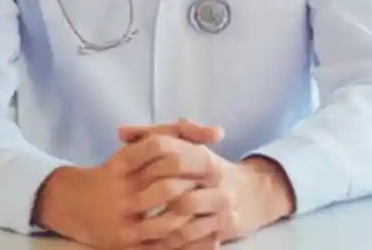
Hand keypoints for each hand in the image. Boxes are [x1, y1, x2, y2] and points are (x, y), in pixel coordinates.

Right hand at [33, 137, 221, 248]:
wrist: (71, 203)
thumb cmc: (115, 172)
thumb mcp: (136, 147)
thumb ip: (176, 134)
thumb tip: (220, 132)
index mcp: (123, 162)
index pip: (161, 151)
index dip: (192, 156)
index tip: (212, 163)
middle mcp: (121, 190)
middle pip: (169, 187)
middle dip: (198, 189)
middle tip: (219, 190)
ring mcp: (123, 218)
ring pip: (168, 219)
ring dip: (196, 217)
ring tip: (213, 212)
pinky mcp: (126, 242)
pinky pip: (163, 245)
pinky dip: (191, 243)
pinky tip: (210, 237)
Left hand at [119, 121, 296, 247]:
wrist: (251, 193)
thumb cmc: (205, 169)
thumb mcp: (185, 147)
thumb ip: (153, 136)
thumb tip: (120, 132)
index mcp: (202, 155)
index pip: (170, 155)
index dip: (144, 164)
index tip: (123, 176)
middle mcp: (215, 178)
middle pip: (173, 190)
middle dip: (147, 200)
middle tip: (126, 208)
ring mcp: (221, 204)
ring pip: (182, 218)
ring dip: (157, 225)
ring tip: (137, 227)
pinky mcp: (225, 226)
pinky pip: (192, 238)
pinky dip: (172, 241)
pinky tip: (154, 241)